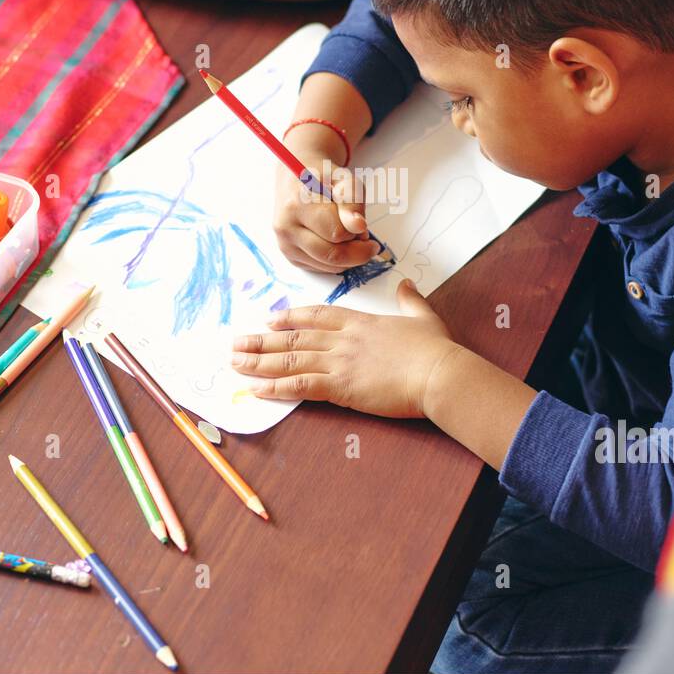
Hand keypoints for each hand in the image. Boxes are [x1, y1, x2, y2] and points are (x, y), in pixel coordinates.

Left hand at [231, 279, 459, 417]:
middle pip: (294, 338)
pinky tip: (255, 389)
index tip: (270, 319)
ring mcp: (340, 362)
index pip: (317, 315)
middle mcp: (344, 339)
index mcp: (360, 322)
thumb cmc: (435, 349)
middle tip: (236, 343)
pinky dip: (276, 387)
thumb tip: (406, 285)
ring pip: (290, 360)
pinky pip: (300, 385)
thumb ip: (410, 300)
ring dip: (259, 361)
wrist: (439, 373)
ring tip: (234, 362)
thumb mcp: (423, 317)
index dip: (291, 317)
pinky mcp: (341, 387)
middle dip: (262, 341)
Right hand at [272, 143, 380, 273]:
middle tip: (366, 241)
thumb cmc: (322, 178)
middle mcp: (286, 227)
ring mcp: (286, 244)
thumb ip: (353, 201)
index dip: (356, 231)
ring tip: (349, 236)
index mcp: (297, 203)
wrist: (295, 179)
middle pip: (331, 256)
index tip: (362, 224)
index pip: (337, 233)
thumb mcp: (343, 179)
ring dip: (347, 257)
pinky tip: (336, 243)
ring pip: (328, 266)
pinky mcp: (290, 256)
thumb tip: (358, 226)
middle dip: (356, 251)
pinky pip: (321, 269)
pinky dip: (336, 261)